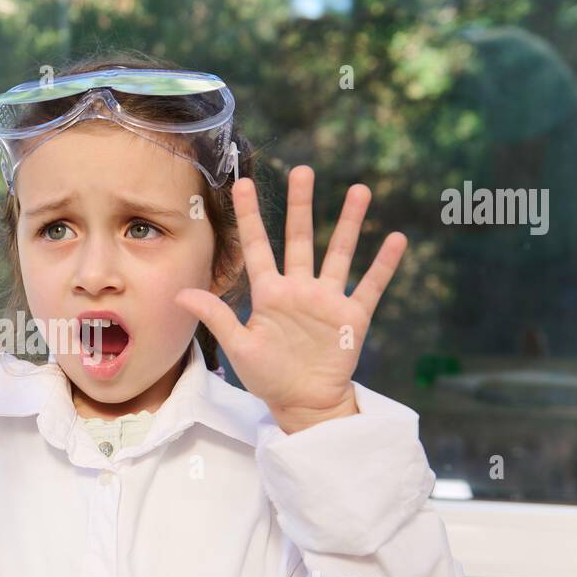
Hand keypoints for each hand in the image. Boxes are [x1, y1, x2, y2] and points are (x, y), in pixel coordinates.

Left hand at [174, 166, 406, 433]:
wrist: (303, 405)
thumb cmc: (268, 378)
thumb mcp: (239, 347)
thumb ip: (215, 317)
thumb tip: (180, 294)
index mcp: (269, 294)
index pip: (256, 246)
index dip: (249, 215)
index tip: (243, 183)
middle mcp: (298, 289)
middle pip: (300, 238)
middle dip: (302, 205)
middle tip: (304, 170)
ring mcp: (327, 300)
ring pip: (339, 253)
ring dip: (349, 223)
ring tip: (360, 190)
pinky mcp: (352, 317)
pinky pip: (370, 286)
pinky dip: (384, 264)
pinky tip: (397, 239)